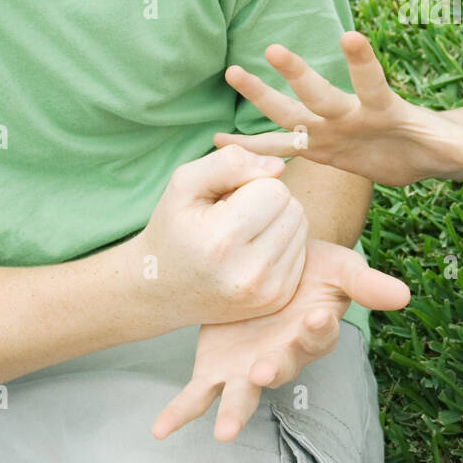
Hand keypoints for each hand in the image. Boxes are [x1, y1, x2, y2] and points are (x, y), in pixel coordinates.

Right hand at [131, 144, 310, 324]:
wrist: (161, 290)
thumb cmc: (173, 229)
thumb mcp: (185, 184)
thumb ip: (230, 162)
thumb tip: (278, 167)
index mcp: (221, 242)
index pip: (274, 190)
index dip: (251, 184)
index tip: (225, 200)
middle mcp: (248, 273)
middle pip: (293, 208)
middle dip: (268, 202)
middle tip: (234, 217)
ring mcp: (266, 292)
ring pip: (301, 228)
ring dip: (277, 221)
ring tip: (242, 233)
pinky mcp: (278, 300)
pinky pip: (301, 251)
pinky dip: (281, 244)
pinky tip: (252, 251)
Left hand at [150, 238, 410, 441]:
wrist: (259, 259)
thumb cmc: (308, 266)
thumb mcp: (338, 266)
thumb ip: (365, 283)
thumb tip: (404, 296)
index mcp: (312, 332)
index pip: (318, 334)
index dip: (317, 328)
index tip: (316, 314)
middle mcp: (282, 356)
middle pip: (282, 367)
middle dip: (275, 369)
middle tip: (264, 368)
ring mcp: (247, 367)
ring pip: (243, 394)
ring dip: (235, 409)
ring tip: (224, 428)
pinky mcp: (216, 369)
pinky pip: (198, 396)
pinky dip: (181, 413)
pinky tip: (161, 429)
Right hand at [213, 30, 462, 185]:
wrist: (416, 150)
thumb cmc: (439, 146)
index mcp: (384, 109)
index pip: (373, 82)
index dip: (363, 61)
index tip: (350, 34)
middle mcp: (350, 113)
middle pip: (322, 94)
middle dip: (299, 74)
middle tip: (274, 47)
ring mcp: (329, 129)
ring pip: (290, 113)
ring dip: (263, 96)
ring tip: (233, 70)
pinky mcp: (317, 150)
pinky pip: (279, 149)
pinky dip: (251, 149)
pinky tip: (216, 143)